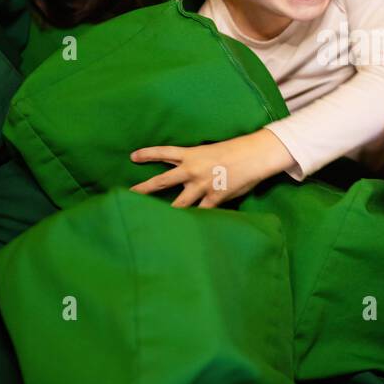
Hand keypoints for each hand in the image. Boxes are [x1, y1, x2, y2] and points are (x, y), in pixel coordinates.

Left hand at [129, 130, 294, 208]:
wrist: (255, 155)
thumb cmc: (236, 151)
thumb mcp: (212, 151)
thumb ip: (198, 161)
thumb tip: (188, 173)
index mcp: (192, 154)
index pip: (164, 152)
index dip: (148, 154)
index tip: (132, 157)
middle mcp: (193, 170)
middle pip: (163, 180)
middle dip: (145, 188)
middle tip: (128, 195)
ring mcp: (203, 185)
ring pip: (179, 203)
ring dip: (166, 213)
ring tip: (150, 222)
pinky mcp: (215, 198)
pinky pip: (201, 213)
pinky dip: (194, 221)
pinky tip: (185, 232)